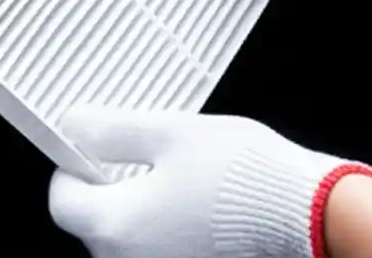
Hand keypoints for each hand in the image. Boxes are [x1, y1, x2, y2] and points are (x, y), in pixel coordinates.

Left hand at [48, 107, 371, 257]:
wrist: (309, 214)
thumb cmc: (243, 176)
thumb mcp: (168, 132)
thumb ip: (110, 129)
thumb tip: (72, 125)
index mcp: (115, 226)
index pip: (63, 202)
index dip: (72, 167)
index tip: (90, 147)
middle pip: (94, 222)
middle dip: (110, 186)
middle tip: (144, 155)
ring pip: (128, 236)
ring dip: (140, 206)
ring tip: (178, 177)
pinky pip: (158, 247)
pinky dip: (167, 226)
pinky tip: (195, 203)